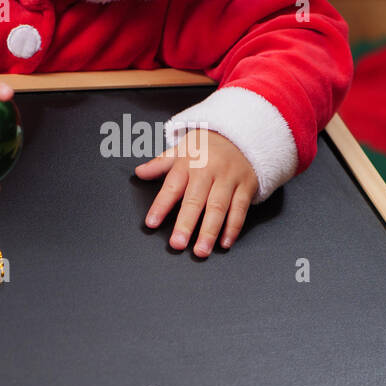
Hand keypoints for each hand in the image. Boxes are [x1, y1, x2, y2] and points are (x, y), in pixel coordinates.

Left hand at [135, 128, 257, 255]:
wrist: (242, 135)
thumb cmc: (208, 146)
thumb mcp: (183, 149)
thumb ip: (161, 164)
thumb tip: (140, 173)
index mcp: (189, 162)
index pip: (172, 186)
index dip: (161, 205)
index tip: (152, 223)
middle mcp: (208, 170)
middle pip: (196, 200)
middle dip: (186, 224)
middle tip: (178, 244)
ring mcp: (229, 178)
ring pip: (218, 207)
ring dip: (209, 231)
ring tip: (201, 250)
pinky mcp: (246, 186)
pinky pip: (240, 209)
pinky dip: (233, 227)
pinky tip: (224, 243)